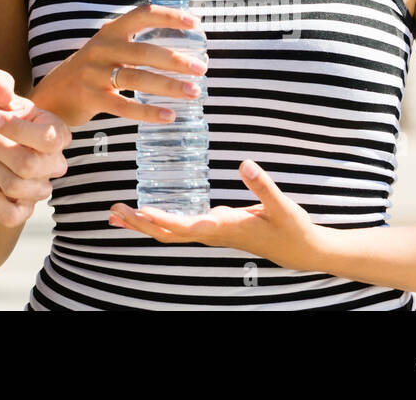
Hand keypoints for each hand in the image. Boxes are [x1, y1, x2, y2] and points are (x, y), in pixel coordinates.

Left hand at [0, 69, 69, 226]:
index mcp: (53, 130)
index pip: (48, 138)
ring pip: (20, 190)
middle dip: (0, 150)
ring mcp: (37, 187)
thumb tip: (3, 91)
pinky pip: (12, 216)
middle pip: (32, 166)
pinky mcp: (19, 208)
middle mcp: (52, 161)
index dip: (16, 130)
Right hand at [29, 4, 205, 128]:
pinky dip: (148, 112)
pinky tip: (169, 115)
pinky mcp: (90, 97)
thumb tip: (180, 46)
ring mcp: (94, 74)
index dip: (168, 16)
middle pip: (143, 51)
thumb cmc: (91, 70)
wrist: (52, 93)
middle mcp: (102, 49)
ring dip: (168, 86)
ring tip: (193, 92)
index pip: (142, 14)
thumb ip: (136, 44)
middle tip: (201, 68)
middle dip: (175, 60)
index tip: (194, 23)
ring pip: (136, 79)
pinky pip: (123, 106)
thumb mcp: (108, 48)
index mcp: (110, 32)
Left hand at [109, 160, 326, 272]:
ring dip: (143, 224)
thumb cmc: (292, 228)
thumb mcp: (282, 206)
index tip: (140, 210)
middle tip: (112, 211)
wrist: (302, 250)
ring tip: (116, 214)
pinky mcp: (213, 227)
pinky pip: (178, 227)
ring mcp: (211, 232)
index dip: (162, 220)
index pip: (185, 227)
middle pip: (167, 233)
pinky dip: (158, 220)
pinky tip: (146, 211)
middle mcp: (212, 233)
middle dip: (139, 224)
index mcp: (224, 229)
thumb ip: (264, 186)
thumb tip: (244, 165)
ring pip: (170, 232)